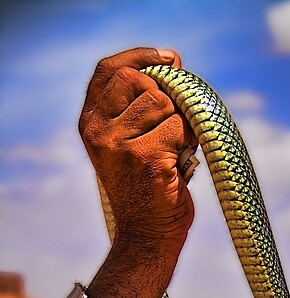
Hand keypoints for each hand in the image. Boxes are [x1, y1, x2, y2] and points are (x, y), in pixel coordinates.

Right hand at [80, 48, 196, 297]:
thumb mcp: (128, 145)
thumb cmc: (147, 191)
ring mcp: (121, 146)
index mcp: (91, 124)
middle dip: (169, 100)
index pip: (110, 70)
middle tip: (177, 128)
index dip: (142, 58)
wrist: (147, 239)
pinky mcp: (148, 159)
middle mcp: (100, 132)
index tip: (171, 61)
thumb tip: (171, 69)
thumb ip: (136, 110)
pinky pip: (180, 129)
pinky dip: (190, 144)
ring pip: (165, 105)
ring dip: (182, 125)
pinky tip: (182, 165)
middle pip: (143, 83)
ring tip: (177, 152)